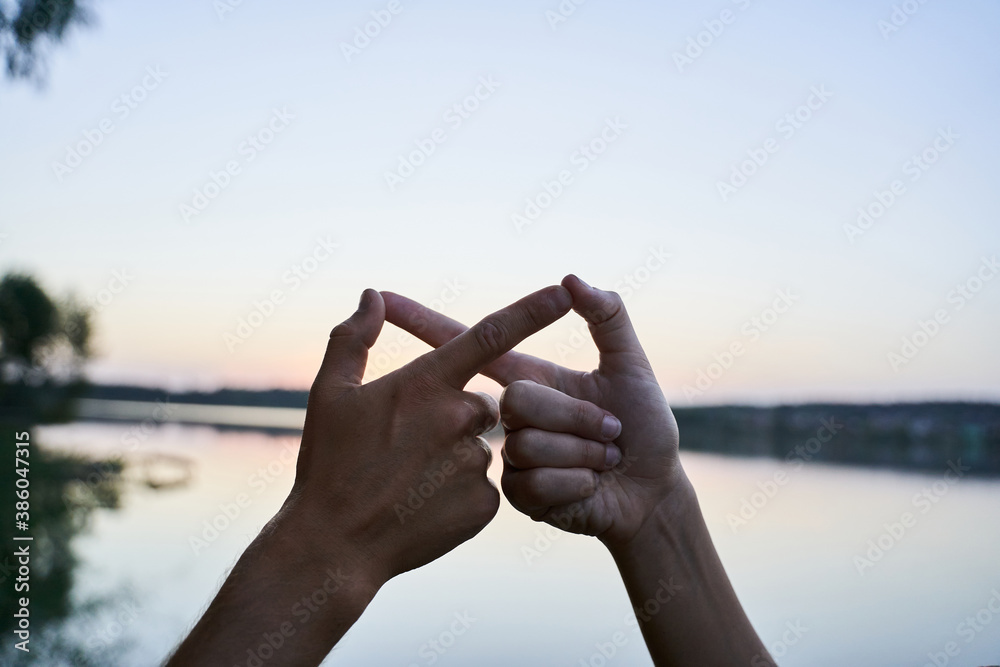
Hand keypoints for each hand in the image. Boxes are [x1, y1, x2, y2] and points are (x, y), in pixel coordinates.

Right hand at [287, 283, 572, 582]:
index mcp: (426, 383)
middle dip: (457, 417)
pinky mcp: (485, 506)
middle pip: (483, 404)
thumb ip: (353, 338)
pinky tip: (426, 507)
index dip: (532, 311)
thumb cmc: (327, 465)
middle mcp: (459, 418)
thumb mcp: (329, 394)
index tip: (565, 289)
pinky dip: (460, 493)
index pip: (490, 335)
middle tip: (410, 444)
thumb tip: (372, 297)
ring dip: (456, 457)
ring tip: (409, 482)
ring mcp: (475, 464)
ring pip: (480, 447)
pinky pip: (485, 487)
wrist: (334, 548)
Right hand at [382, 274, 683, 551]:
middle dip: (577, 417)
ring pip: (529, 445)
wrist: (652, 496)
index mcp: (523, 379)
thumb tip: (570, 279)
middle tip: (614, 433)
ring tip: (602, 462)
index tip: (385, 298)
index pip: (470, 345)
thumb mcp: (631, 366)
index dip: (425, 321)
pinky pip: (534, 484)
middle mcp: (508, 416)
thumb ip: (608, 316)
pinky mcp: (514, 499)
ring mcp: (507, 459)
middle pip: (518, 400)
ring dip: (582, 454)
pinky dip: (574, 486)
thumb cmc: (645, 429)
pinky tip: (587, 490)